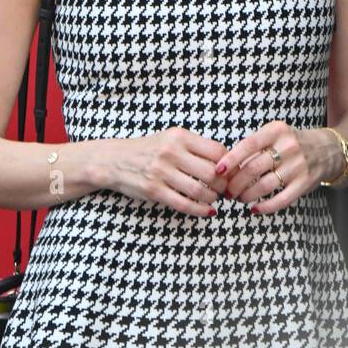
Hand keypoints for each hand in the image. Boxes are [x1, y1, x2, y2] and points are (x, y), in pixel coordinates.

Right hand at [99, 126, 227, 216]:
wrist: (115, 160)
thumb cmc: (149, 150)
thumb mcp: (171, 139)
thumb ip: (196, 147)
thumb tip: (228, 163)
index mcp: (179, 136)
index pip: (217, 150)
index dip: (229, 164)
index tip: (231, 173)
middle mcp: (171, 152)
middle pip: (212, 172)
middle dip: (224, 185)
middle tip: (226, 189)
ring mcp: (161, 172)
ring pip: (200, 190)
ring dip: (213, 198)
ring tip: (215, 198)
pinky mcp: (153, 190)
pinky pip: (184, 204)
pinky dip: (200, 210)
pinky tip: (208, 211)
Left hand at [214, 120, 338, 213]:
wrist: (326, 149)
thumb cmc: (292, 143)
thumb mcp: (275, 135)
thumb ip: (254, 147)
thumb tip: (226, 167)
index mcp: (277, 130)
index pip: (248, 145)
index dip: (231, 159)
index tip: (218, 171)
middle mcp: (288, 146)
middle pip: (254, 168)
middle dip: (236, 183)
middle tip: (227, 191)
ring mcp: (298, 165)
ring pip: (265, 185)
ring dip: (248, 195)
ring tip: (240, 199)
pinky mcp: (305, 182)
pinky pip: (282, 199)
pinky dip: (265, 207)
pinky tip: (255, 209)